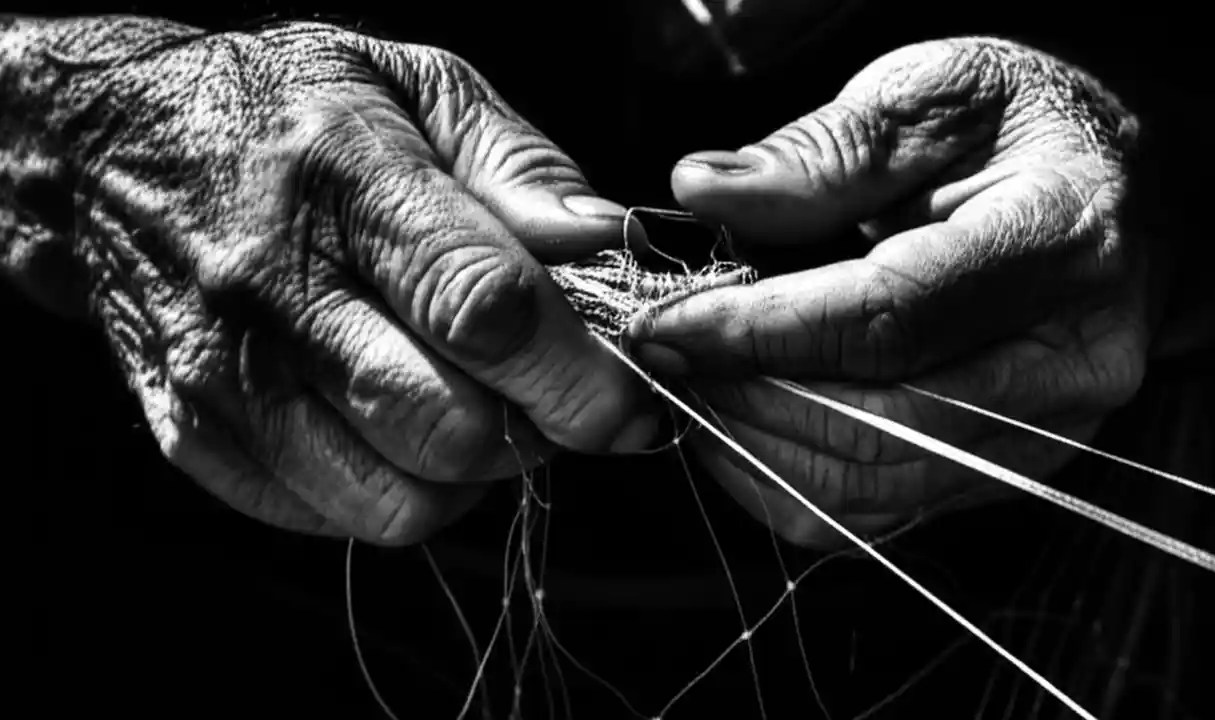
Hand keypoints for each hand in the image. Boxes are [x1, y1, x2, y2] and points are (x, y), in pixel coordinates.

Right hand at [1, 18, 658, 543]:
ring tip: (471, 402)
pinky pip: (339, 519)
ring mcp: (225, 376)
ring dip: (472, 472)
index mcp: (345, 179)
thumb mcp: (413, 86)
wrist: (110, 154)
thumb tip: (607, 245)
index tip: (637, 397)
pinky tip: (397, 423)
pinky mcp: (194, 437)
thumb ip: (521, 165)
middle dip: (538, 432)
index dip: (581, 373)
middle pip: (449, 424)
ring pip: (400, 499)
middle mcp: (273, 288)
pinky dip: (399, 491)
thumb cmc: (285, 111)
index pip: (482, 308)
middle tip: (551, 394)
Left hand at [628, 38, 1150, 547]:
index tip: (662, 323)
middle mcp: (1068, 364)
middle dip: (742, 395)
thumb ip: (826, 150)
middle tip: (661, 349)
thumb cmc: (1027, 132)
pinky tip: (743, 417)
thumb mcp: (938, 93)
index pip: (889, 319)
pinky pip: (876, 513)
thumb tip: (703, 192)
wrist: (1123, 198)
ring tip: (692, 380)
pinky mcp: (1002, 474)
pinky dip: (786, 478)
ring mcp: (1044, 437)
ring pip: (867, 489)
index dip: (759, 331)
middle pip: (875, 425)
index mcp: (1061, 244)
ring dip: (753, 445)